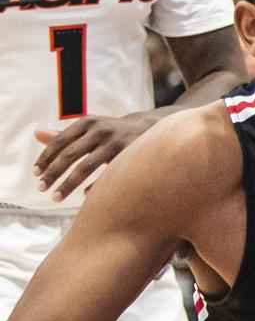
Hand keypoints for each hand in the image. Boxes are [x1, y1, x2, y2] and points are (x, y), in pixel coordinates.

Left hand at [34, 113, 153, 200]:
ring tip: (56, 198)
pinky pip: (106, 176)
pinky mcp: (128, 155)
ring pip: (85, 167)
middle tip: (41, 188)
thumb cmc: (112, 133)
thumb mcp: (90, 129)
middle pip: (69, 155)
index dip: (45, 158)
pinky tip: (85, 196)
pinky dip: (94, 187)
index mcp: (87, 122)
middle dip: (53, 173)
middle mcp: (100, 130)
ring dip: (68, 184)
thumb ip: (65, 135)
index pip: (59, 141)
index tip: (36, 174)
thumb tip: (37, 134)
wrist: (151, 128)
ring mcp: (115, 143)